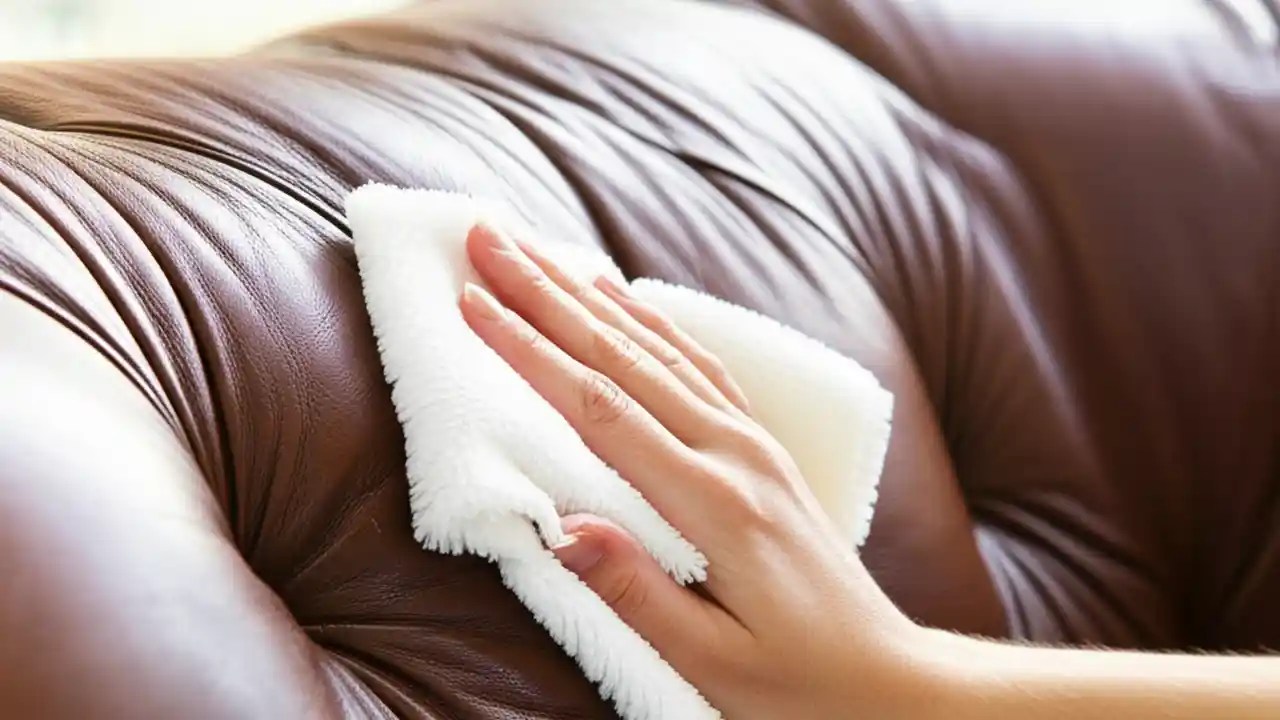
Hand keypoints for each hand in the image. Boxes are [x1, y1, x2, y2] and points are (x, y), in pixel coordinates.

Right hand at [457, 225, 932, 718]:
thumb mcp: (710, 664)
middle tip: (487, 237)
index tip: (473, 303)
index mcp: (713, 503)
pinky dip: (651, 320)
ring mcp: (753, 442)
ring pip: (659, 345)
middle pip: (623, 354)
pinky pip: (698, 362)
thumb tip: (557, 528)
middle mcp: (734, 453)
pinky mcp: (760, 445)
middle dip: (547, 293)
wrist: (886, 676)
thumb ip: (634, 592)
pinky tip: (620, 295)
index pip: (601, 409)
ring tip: (536, 249)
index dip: (531, 352)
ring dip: (590, 293)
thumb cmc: (797, 682)